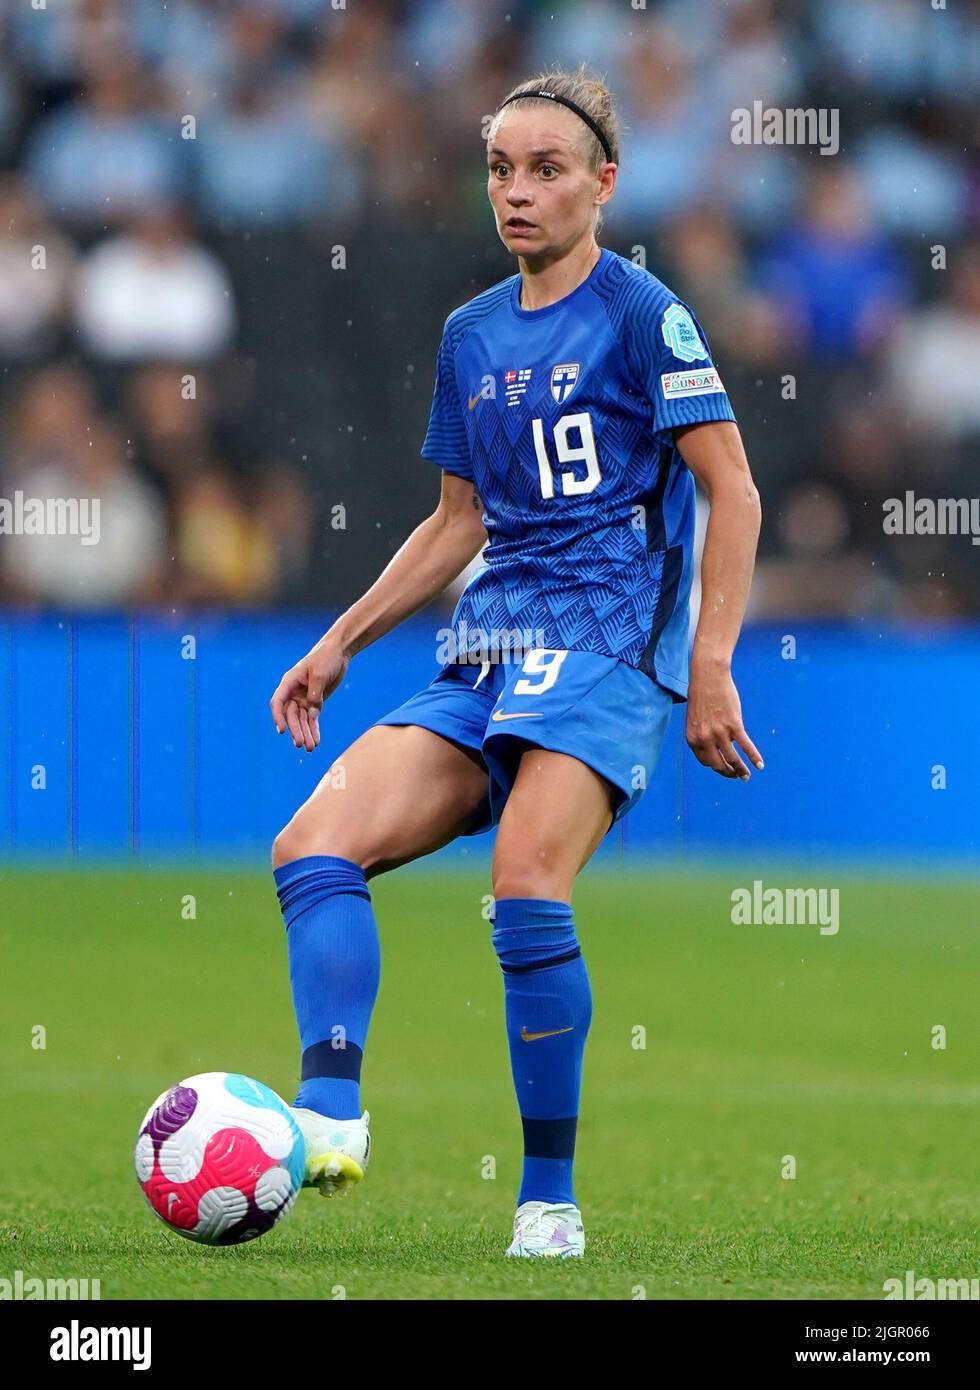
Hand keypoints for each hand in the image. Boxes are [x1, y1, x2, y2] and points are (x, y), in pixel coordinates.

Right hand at [270, 638, 347, 751]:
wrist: (338, 653)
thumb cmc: (325, 658)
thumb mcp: (319, 675)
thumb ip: (314, 695)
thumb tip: (312, 714)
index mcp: (289, 682)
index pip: (278, 702)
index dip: (278, 717)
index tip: (281, 730)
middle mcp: (293, 692)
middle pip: (291, 715)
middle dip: (295, 730)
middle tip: (300, 744)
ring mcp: (303, 698)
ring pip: (301, 720)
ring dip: (305, 734)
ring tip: (309, 748)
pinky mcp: (315, 702)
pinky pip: (312, 719)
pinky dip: (314, 730)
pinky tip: (316, 741)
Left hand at [686, 655, 762, 780]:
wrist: (709, 677)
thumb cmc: (702, 695)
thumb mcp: (696, 719)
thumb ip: (702, 734)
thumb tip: (717, 746)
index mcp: (692, 738)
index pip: (705, 761)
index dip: (715, 766)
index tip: (723, 767)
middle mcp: (704, 739)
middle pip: (718, 765)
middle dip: (728, 773)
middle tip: (736, 777)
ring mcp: (719, 733)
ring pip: (732, 759)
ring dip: (741, 771)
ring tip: (746, 776)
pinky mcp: (734, 726)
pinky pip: (746, 746)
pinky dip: (754, 757)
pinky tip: (759, 765)